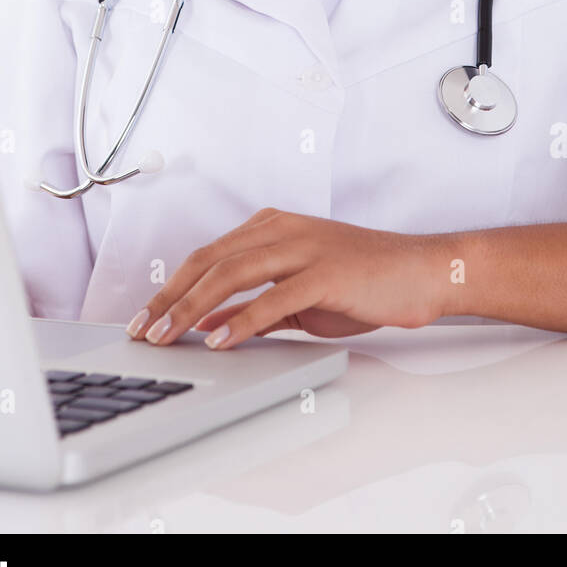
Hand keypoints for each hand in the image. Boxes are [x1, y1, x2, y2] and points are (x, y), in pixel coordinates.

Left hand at [125, 208, 447, 349]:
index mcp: (273, 226)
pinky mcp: (326, 272)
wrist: (422, 271)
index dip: (171, 286)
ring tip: (168, 337)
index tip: (145, 317)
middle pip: (210, 261)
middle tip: (144, 330)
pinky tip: (218, 340)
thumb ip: (258, 304)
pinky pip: (273, 297)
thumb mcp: (301, 294)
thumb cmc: (364, 283)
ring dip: (193, 308)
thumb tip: (211, 324)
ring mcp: (305, 247)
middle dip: (170, 298)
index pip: (207, 255)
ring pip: (232, 273)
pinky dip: (240, 320)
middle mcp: (283, 229)